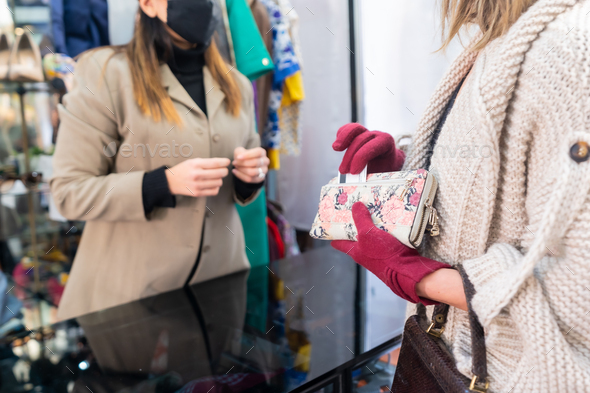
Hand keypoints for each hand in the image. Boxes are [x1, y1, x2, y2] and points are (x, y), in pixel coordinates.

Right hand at [165, 157, 229, 196]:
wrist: (170, 181)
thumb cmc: (183, 170)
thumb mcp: (193, 161)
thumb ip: (206, 162)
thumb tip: (222, 163)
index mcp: (196, 164)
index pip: (215, 163)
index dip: (224, 162)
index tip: (227, 162)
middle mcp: (197, 175)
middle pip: (219, 173)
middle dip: (224, 171)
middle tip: (223, 170)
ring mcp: (197, 185)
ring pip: (218, 182)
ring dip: (219, 179)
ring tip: (215, 177)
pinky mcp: (197, 193)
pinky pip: (214, 191)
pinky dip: (216, 187)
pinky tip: (213, 184)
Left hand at [232, 147, 268, 183]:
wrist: (246, 164)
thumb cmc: (244, 156)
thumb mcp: (240, 151)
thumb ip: (239, 152)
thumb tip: (238, 158)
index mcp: (262, 152)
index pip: (258, 152)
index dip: (248, 155)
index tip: (238, 157)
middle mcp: (265, 161)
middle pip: (255, 163)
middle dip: (242, 163)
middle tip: (234, 162)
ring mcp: (264, 171)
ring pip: (252, 172)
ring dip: (241, 170)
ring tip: (235, 167)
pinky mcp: (260, 178)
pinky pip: (250, 179)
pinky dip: (240, 175)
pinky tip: (235, 171)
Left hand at [331, 202, 449, 304]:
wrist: (406, 270)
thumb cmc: (383, 255)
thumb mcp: (368, 234)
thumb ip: (360, 220)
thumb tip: (355, 206)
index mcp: (355, 251)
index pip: (339, 243)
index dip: (333, 234)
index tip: (331, 223)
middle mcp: (365, 253)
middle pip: (356, 237)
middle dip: (356, 224)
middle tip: (356, 209)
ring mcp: (378, 253)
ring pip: (372, 236)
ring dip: (373, 225)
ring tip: (374, 209)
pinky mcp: (392, 252)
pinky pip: (386, 237)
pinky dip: (386, 228)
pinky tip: (390, 219)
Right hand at [332, 123, 405, 173]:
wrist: (387, 162)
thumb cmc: (384, 170)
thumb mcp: (382, 173)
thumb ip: (371, 175)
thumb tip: (358, 183)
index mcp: (386, 143)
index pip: (373, 146)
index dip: (361, 158)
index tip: (353, 172)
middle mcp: (377, 135)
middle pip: (361, 140)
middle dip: (350, 156)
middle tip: (343, 171)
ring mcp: (367, 132)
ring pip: (355, 129)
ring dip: (343, 138)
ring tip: (335, 148)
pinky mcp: (358, 133)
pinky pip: (349, 129)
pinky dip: (342, 134)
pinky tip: (337, 145)